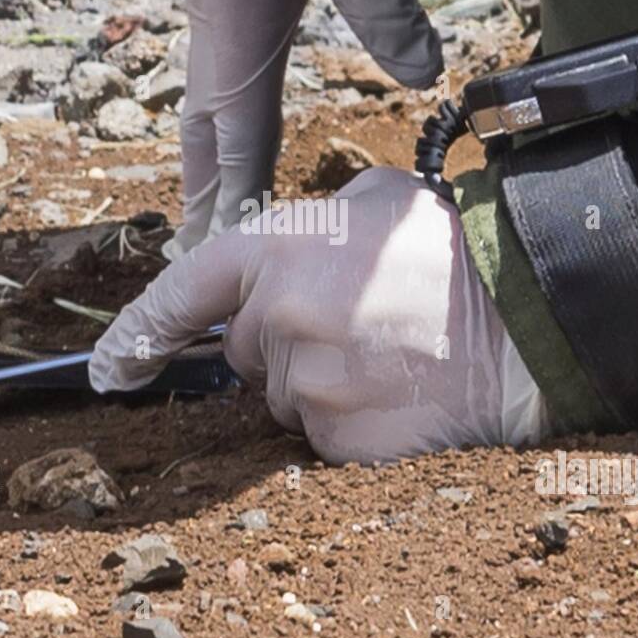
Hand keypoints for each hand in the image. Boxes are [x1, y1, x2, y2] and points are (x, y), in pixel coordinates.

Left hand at [91, 168, 546, 463]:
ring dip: (315, 379)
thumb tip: (281, 255)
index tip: (110, 369)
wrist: (527, 321)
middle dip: (277, 339)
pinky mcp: (340, 438)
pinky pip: (317, 433)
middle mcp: (279, 321)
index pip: (180, 294)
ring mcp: (308, 386)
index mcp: (277, 253)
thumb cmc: (453, 253)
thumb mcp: (376, 199)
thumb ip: (308, 222)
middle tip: (350, 320)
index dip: (137, 332)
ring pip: (280, 395)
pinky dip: (345, 417)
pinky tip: (391, 388)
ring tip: (382, 353)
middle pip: (240, 349)